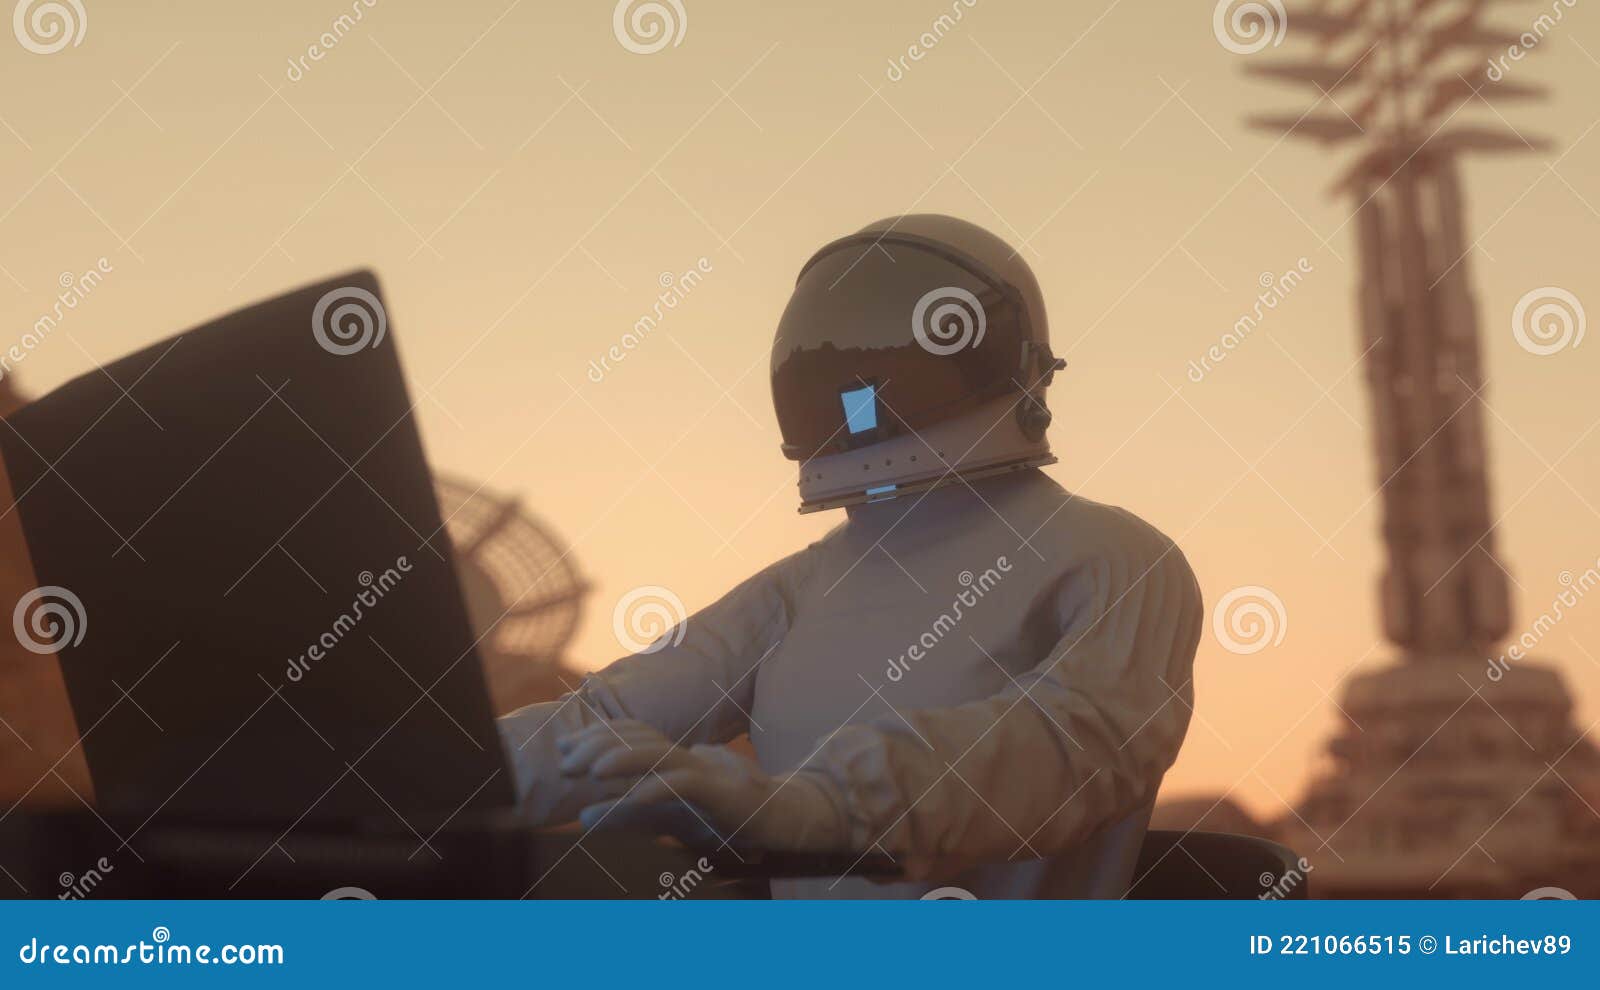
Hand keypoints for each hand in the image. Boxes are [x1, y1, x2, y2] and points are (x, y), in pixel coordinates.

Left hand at [557, 719, 850, 852]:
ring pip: (659, 754)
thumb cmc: (719, 816)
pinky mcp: (721, 792)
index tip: (564, 746)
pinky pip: (685, 784)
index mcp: (672, 758)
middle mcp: (685, 758)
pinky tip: (634, 796)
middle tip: (566, 761)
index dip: (596, 736)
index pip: (630, 734)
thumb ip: (626, 815)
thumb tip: (580, 817)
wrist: (777, 821)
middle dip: (599, 744)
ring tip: (591, 771)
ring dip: (623, 758)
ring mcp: (705, 771)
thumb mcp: (665, 817)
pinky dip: (657, 788)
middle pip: (638, 737)